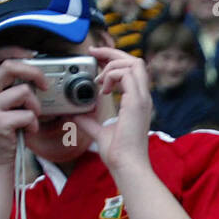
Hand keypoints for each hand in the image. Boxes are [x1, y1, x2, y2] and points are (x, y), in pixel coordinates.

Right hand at [0, 57, 44, 173]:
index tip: (33, 56)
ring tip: (32, 121)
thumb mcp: (9, 112)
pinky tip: (28, 132)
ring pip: (23, 92)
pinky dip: (34, 124)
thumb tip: (38, 82)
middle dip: (34, 73)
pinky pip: (27, 115)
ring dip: (36, 108)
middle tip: (45, 85)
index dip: (16, 52)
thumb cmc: (9, 139)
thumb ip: (17, 96)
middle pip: (10, 67)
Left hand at [77, 47, 153, 176]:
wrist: (126, 165)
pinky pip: (126, 75)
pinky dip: (111, 76)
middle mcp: (142, 98)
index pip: (132, 70)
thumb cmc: (119, 154)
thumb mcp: (100, 132)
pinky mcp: (136, 102)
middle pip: (135, 60)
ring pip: (134, 63)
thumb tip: (75, 116)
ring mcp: (141, 99)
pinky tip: (102, 90)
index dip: (114, 60)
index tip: (96, 60)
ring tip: (99, 80)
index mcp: (137, 102)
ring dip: (112, 65)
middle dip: (112, 52)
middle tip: (94, 54)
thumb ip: (89, 121)